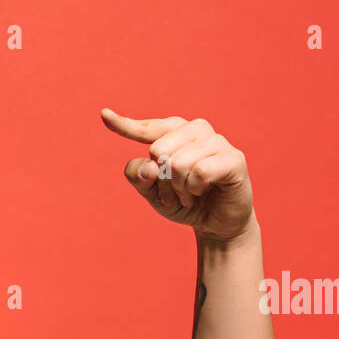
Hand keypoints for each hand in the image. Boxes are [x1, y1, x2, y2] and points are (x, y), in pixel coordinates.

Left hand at [100, 108, 255, 242]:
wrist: (216, 224)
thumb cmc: (185, 202)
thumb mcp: (152, 193)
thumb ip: (139, 177)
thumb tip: (148, 166)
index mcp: (175, 133)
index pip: (147, 128)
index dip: (125, 125)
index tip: (104, 115)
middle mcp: (196, 129)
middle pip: (158, 150)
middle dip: (161, 181)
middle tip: (174, 193)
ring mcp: (216, 141)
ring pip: (178, 163)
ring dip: (179, 189)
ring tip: (190, 194)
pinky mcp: (233, 157)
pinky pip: (199, 171)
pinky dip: (194, 189)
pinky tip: (203, 191)